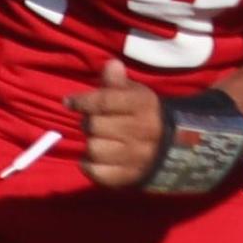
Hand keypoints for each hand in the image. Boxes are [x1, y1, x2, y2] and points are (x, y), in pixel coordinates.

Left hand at [65, 58, 164, 189]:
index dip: (82, 101)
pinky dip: (90, 166)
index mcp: (143, 106)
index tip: (69, 102)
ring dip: (91, 143)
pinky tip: (95, 159)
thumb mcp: (135, 94)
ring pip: (94, 149)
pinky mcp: (129, 177)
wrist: (173, 148)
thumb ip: (118, 82)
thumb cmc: (145, 115)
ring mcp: (136, 157)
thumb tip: (111, 64)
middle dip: (89, 122)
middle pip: (94, 126)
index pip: (103, 102)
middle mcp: (141, 131)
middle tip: (95, 122)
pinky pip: (96, 173)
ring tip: (100, 139)